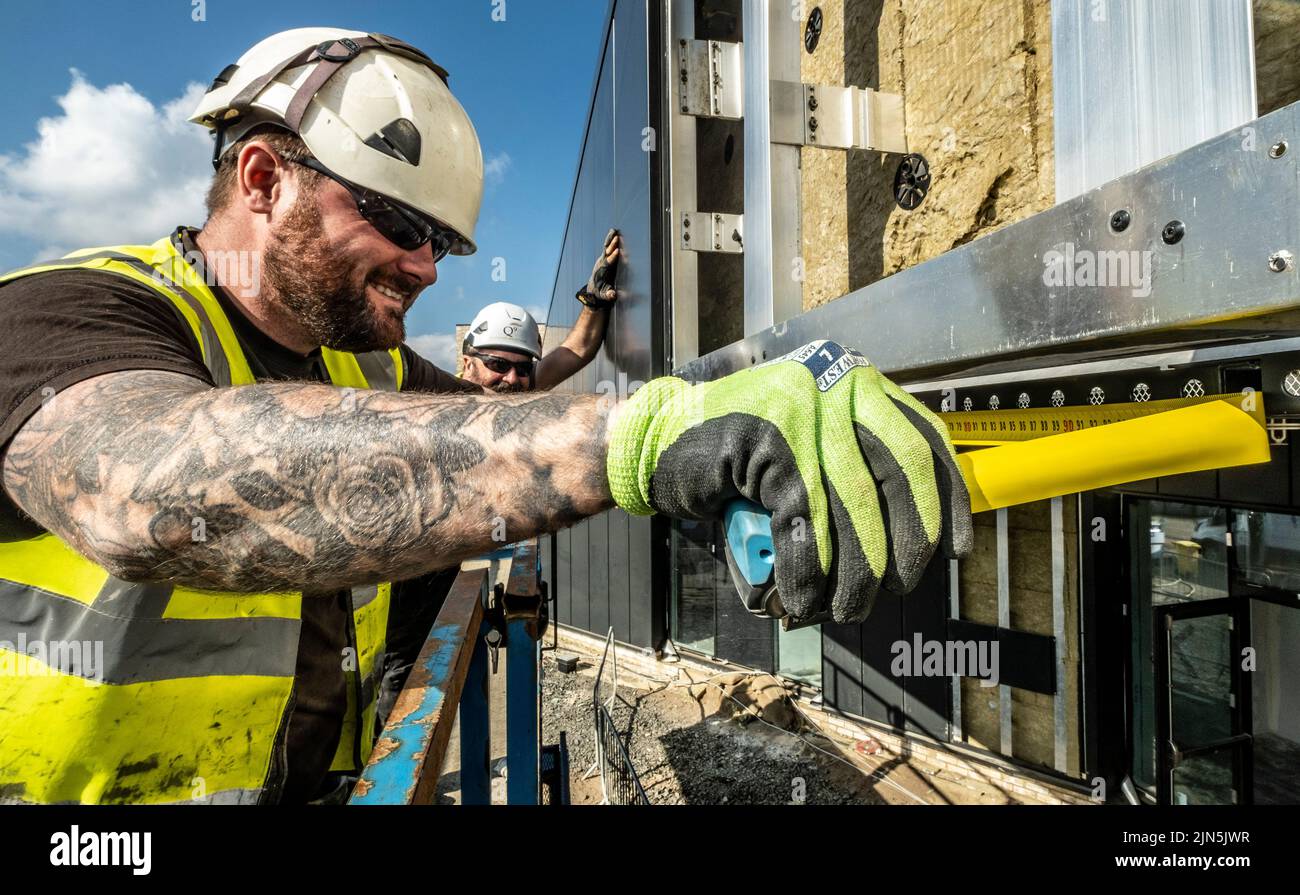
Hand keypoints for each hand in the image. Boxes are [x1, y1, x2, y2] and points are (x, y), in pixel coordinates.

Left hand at [576, 229, 620, 308]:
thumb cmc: (600, 293)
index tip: (617, 251)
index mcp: (603, 272)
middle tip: (617, 238)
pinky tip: (614, 232)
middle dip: (611, 246)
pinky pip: (607, 247)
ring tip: (615, 231)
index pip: (608, 264)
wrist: (593, 289)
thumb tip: (612, 295)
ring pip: (606, 248)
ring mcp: (602, 260)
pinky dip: (610, 240)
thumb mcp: (605, 296)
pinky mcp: (603, 258)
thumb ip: (608, 294)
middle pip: (606, 254)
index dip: (612, 258)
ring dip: (610, 240)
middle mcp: (601, 264)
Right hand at [606, 340, 971, 623]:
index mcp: (855, 384)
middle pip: (900, 471)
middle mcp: (836, 385)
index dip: (949, 499)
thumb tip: (908, 545)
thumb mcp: (806, 449)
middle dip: (909, 541)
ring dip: (855, 571)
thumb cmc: (737, 455)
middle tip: (897, 586)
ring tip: (846, 607)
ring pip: (853, 504)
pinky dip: (805, 569)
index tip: (955, 549)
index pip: (923, 440)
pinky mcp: (769, 437)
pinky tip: (800, 595)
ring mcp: (802, 408)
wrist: (658, 440)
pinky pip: (803, 519)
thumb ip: (851, 473)